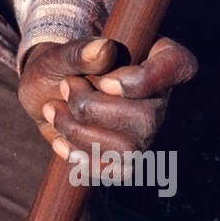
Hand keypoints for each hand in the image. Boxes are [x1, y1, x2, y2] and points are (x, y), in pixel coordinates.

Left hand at [18, 35, 196, 163]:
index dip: (142, 80)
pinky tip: (59, 141)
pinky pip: (115, 171)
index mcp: (155, 58)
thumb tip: (105, 49)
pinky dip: (81, 158)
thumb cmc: (56, 68)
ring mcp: (146, 132)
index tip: (103, 81)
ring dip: (79, 132)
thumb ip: (78, 52)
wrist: (42, 96)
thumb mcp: (57, 54)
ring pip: (130, 149)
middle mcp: (158, 97)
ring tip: (53, 110)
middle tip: (65, 87)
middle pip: (147, 117)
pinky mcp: (127, 159)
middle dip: (93, 107)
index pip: (177, 65)